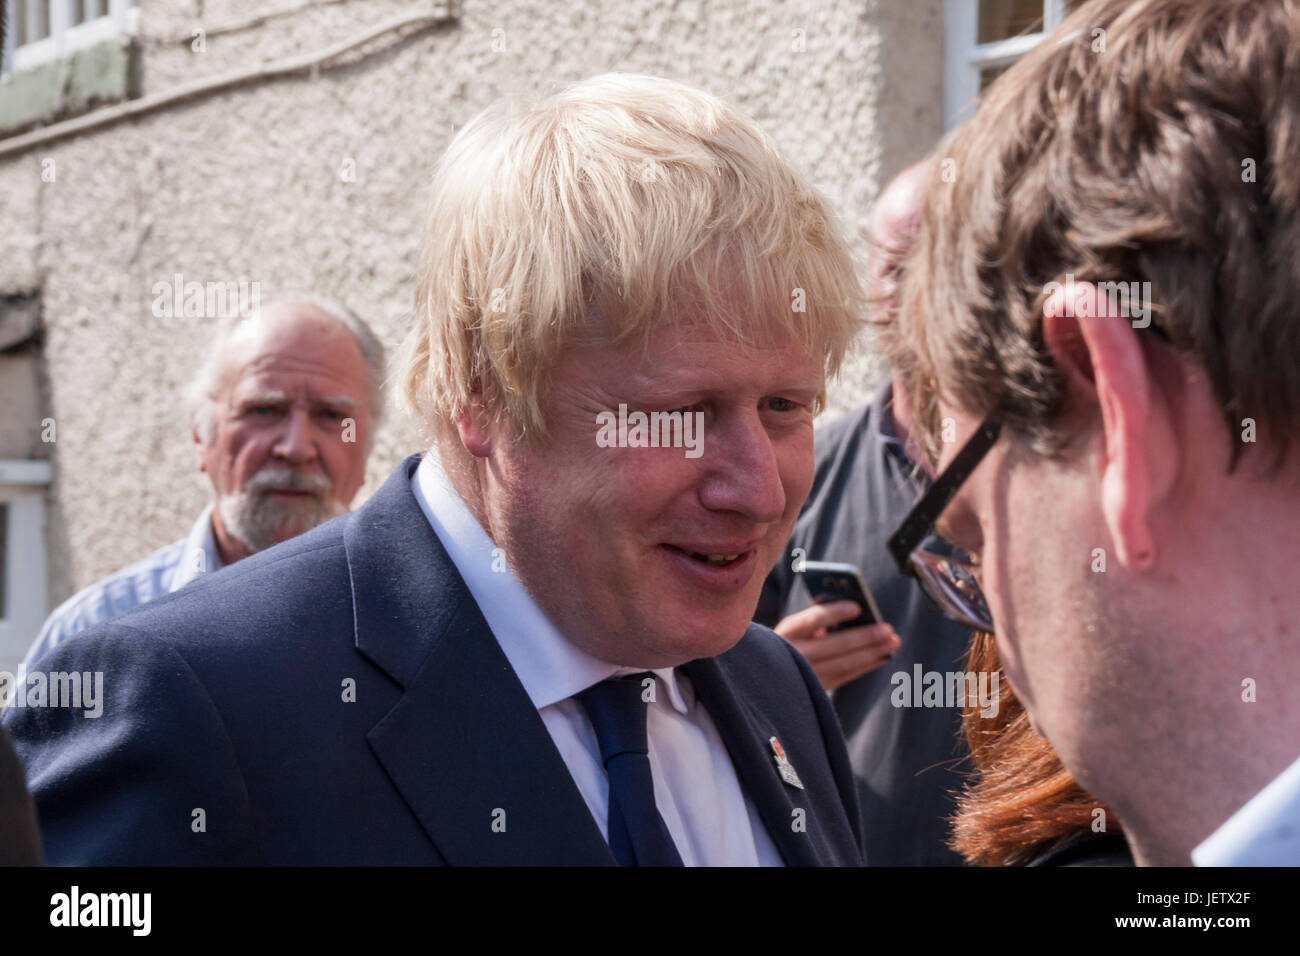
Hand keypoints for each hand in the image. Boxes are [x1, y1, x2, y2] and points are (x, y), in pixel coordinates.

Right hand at [773, 601, 900, 690]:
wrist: (767, 674)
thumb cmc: (791, 638)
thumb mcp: (796, 626)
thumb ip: (818, 620)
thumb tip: (856, 616)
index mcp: (788, 631)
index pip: (812, 620)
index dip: (834, 613)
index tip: (857, 607)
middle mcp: (794, 654)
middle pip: (835, 645)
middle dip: (865, 637)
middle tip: (889, 629)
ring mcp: (805, 675)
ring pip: (844, 663)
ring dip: (872, 652)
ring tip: (893, 641)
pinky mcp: (817, 688)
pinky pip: (846, 676)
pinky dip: (866, 665)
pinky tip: (882, 656)